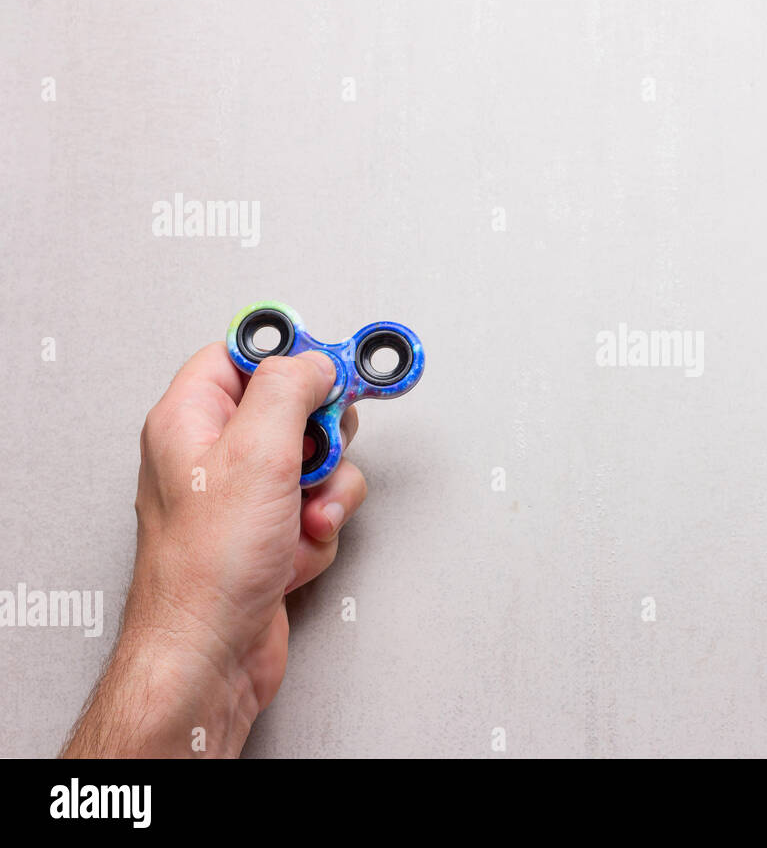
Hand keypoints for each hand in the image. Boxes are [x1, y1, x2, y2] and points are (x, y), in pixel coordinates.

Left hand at [63, 344, 367, 756]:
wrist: (209, 655)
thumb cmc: (207, 568)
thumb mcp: (257, 453)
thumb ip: (289, 390)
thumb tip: (316, 362)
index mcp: (190, 419)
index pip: (243, 354)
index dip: (291, 356)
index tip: (333, 367)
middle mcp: (212, 454)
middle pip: (294, 409)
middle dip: (325, 439)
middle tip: (318, 456)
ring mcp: (242, 496)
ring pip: (316, 462)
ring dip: (327, 493)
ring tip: (303, 518)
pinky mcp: (267, 533)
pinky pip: (316, 508)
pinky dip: (319, 530)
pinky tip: (294, 552)